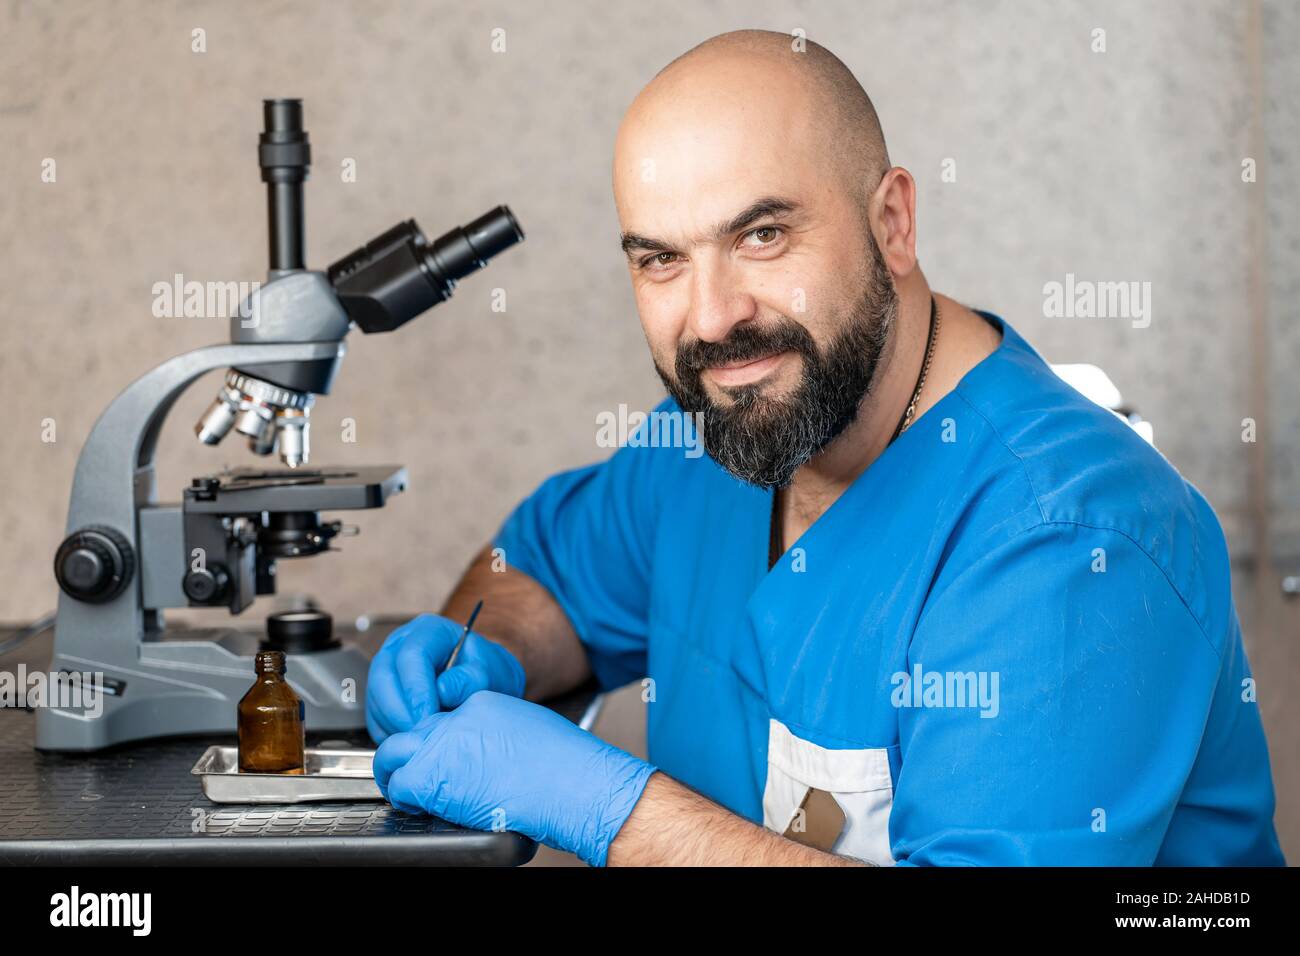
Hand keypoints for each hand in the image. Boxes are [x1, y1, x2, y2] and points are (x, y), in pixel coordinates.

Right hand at [366, 613, 525, 743]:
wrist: (477, 684)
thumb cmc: (481, 674)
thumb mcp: (485, 673)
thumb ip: (468, 680)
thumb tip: (443, 690)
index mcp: (427, 631)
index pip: (412, 655)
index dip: (417, 689)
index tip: (429, 718)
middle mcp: (399, 645)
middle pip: (383, 676)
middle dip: (400, 711)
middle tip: (420, 736)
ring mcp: (385, 668)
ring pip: (375, 698)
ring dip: (394, 724)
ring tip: (420, 740)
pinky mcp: (379, 694)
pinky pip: (373, 716)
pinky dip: (388, 733)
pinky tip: (411, 741)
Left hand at [373, 691, 656, 866]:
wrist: (574, 783)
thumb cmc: (566, 766)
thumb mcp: (528, 731)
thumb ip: (497, 736)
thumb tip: (484, 757)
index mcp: (481, 704)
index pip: (442, 719)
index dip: (438, 743)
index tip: (444, 760)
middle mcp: (457, 718)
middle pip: (411, 728)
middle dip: (406, 752)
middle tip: (411, 773)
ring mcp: (443, 745)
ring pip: (392, 752)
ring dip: (396, 772)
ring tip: (407, 790)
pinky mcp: (434, 775)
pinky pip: (401, 785)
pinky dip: (404, 797)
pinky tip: (418, 805)